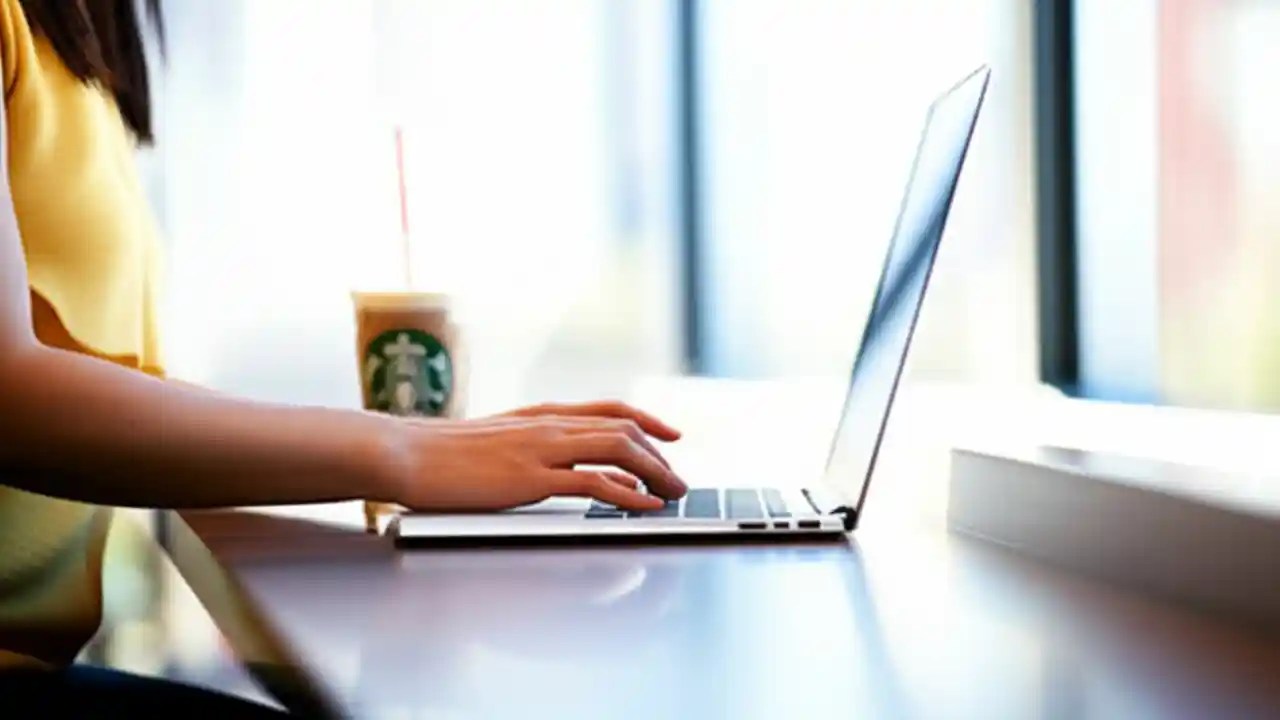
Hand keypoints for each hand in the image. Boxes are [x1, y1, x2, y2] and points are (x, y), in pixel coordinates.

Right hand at [388, 401, 686, 511]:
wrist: (405, 453)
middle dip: (659, 454)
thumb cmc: (439, 454)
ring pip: (617, 448)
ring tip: (673, 493)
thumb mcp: (492, 441)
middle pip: (622, 429)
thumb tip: (546, 461)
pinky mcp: (532, 477)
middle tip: (679, 479)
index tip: (671, 434)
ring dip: (654, 471)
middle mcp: (548, 425)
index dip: (646, 420)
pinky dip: (627, 494)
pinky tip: (644, 506)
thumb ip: (525, 445)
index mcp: (539, 415)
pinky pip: (593, 483)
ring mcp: (541, 449)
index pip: (608, 410)